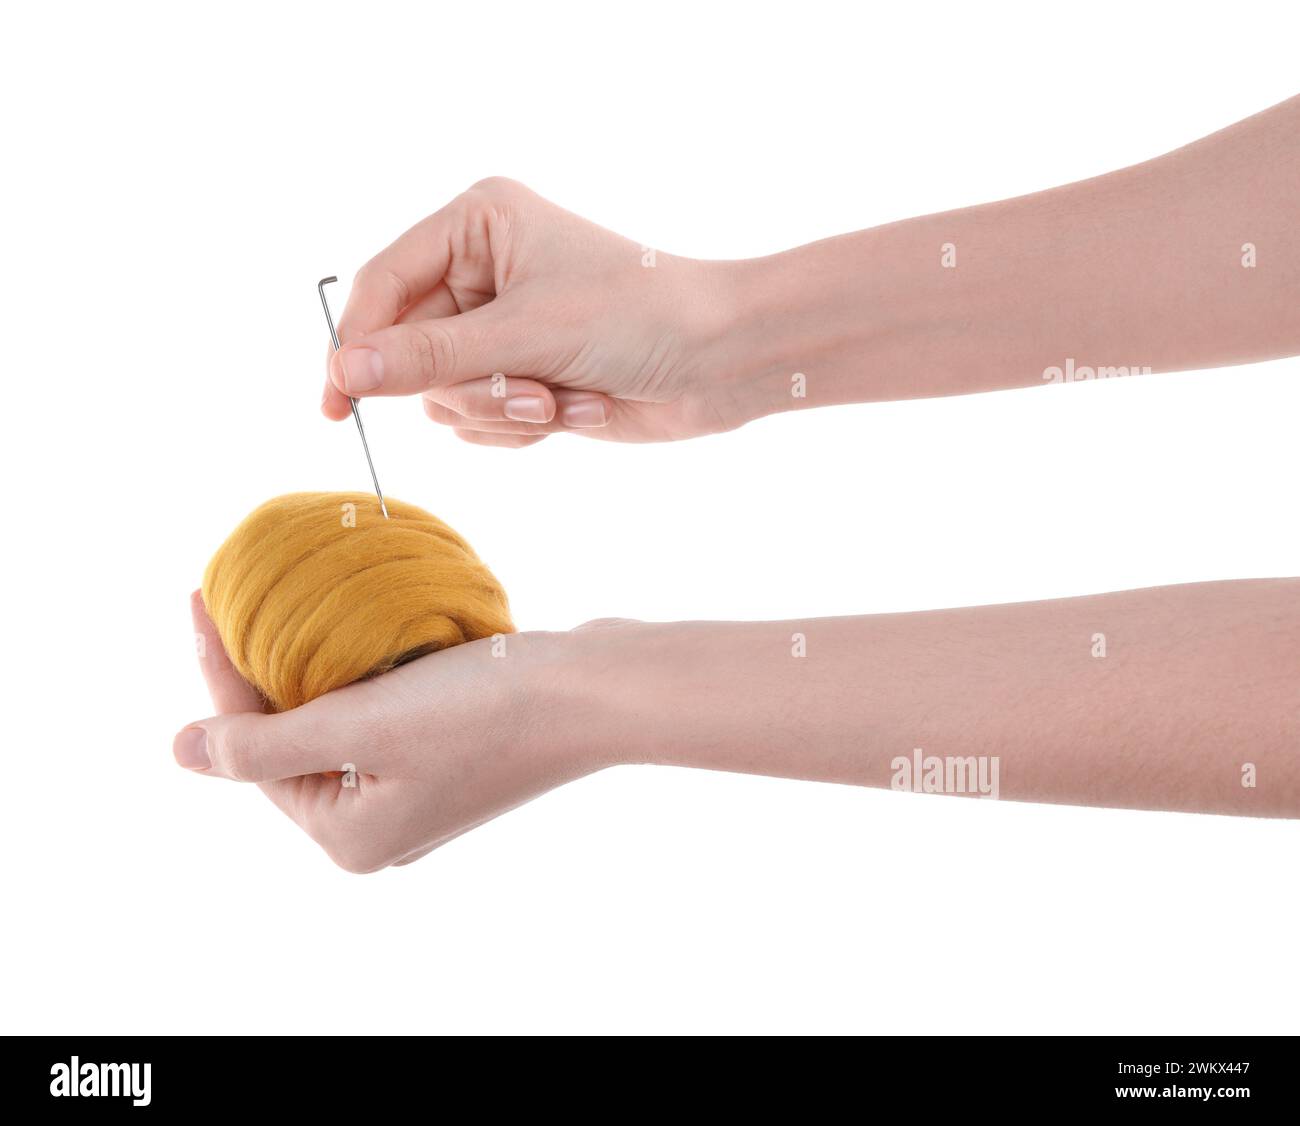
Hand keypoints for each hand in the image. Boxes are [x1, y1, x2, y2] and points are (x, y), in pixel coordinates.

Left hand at [173, 592, 605, 871]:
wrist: (593, 691)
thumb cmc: (480, 712)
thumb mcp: (358, 727)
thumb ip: (262, 743)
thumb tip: (180, 751)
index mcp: (350, 837)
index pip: (256, 750)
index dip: (221, 673)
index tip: (201, 596)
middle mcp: (381, 825)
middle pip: (293, 742)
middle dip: (263, 672)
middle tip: (232, 597)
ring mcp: (420, 790)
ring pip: (337, 724)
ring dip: (310, 669)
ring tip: (278, 607)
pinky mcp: (452, 754)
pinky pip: (380, 715)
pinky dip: (359, 673)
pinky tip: (347, 630)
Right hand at [322, 177, 757, 445]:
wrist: (721, 360)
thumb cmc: (636, 316)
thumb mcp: (523, 333)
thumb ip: (426, 358)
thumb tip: (342, 375)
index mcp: (477, 225)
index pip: (383, 285)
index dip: (355, 345)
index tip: (334, 406)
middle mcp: (483, 271)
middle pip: (410, 350)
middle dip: (470, 386)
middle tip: (526, 394)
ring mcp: (503, 327)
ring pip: (445, 395)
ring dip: (503, 410)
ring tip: (561, 398)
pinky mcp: (525, 375)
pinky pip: (481, 421)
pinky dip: (523, 427)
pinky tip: (578, 409)